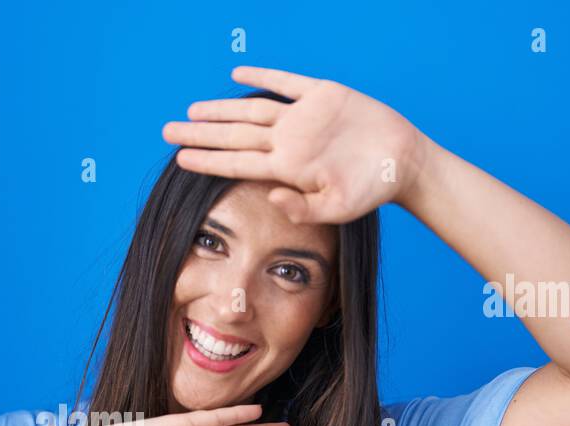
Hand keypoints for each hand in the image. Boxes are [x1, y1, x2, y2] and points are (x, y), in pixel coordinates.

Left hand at [161, 65, 430, 223]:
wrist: (404, 163)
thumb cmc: (371, 190)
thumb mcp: (337, 208)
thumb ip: (303, 207)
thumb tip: (269, 196)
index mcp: (287, 168)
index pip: (237, 161)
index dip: (208, 159)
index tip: (178, 159)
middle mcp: (289, 141)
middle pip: (235, 134)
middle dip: (200, 133)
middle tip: (166, 130)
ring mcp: (304, 117)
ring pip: (252, 109)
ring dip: (221, 108)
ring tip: (191, 109)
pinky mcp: (324, 95)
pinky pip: (286, 82)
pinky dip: (263, 75)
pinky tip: (236, 73)